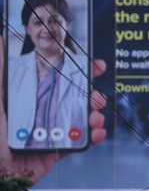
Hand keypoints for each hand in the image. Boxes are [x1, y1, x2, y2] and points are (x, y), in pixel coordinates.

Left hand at [0, 55, 107, 181]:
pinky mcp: (54, 151)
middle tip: (98, 94)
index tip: (94, 63)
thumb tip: (0, 39)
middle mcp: (39, 111)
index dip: (76, 70)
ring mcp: (49, 131)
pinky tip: (96, 132)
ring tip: (95, 115)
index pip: (55, 78)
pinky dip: (92, 137)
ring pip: (79, 118)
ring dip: (93, 114)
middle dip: (91, 94)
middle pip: (73, 97)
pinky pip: (78, 142)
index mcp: (26, 97)